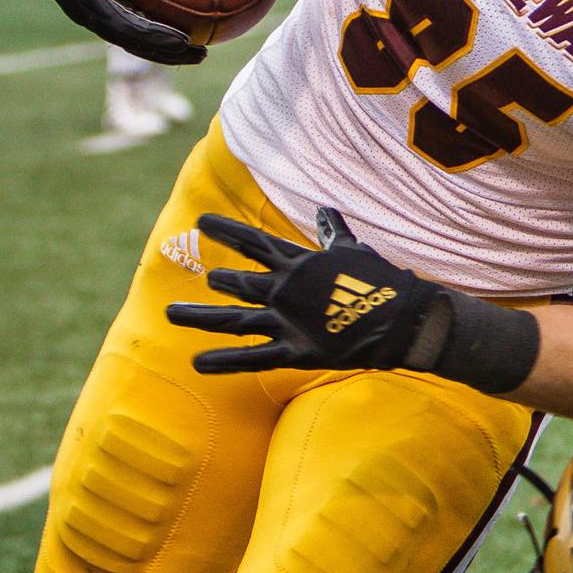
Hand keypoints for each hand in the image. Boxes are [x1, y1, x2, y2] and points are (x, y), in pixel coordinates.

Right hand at [0, 0, 204, 64]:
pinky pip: (126, 26)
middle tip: (202, 53)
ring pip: (129, 39)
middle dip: (166, 52)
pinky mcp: (94, 5)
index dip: (153, 35)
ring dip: (161, 49)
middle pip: (131, 42)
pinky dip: (151, 33)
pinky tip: (181, 30)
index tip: (182, 39)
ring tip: (198, 51)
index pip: (124, 24)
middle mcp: (85, 10)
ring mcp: (88, 11)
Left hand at [166, 209, 450, 374]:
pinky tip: (196, 363)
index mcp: (299, 263)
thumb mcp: (353, 250)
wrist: (402, 319)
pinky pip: (253, 357)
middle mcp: (285, 290)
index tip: (201, 221)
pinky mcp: (295, 350)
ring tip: (170, 313)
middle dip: (217, 279)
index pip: (254, 241)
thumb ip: (333, 233)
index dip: (226, 230)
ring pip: (234, 319)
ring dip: (200, 317)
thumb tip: (326, 210)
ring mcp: (287, 321)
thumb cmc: (380, 281)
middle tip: (204, 276)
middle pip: (239, 283)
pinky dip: (224, 361)